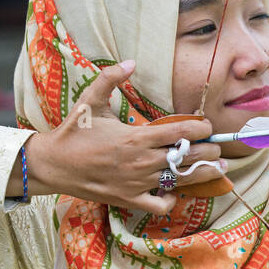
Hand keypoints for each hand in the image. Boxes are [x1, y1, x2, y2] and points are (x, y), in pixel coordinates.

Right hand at [15, 60, 224, 213]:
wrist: (51, 165)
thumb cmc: (73, 132)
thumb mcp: (89, 101)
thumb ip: (109, 79)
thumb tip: (131, 62)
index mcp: (136, 136)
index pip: (181, 131)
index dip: (201, 128)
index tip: (207, 125)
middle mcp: (140, 161)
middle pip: (188, 156)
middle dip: (208, 151)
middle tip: (216, 147)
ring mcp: (136, 183)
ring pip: (180, 180)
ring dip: (202, 174)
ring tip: (217, 168)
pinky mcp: (129, 199)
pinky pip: (159, 205)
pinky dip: (171, 199)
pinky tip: (174, 189)